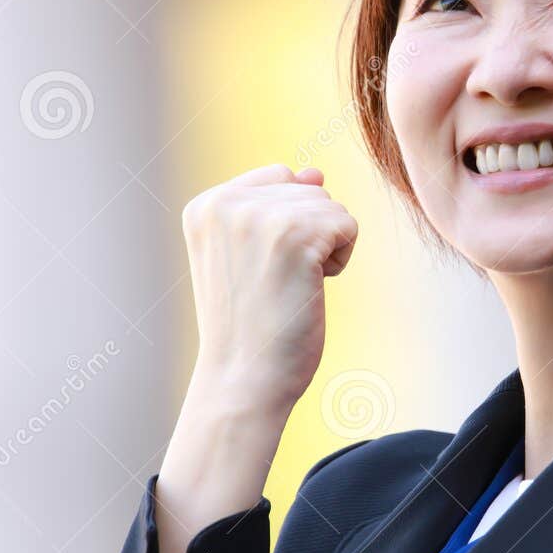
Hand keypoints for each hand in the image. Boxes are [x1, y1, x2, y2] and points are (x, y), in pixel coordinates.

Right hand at [180, 163, 358, 412]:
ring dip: (326, 246)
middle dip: (309, 232)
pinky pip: (347, 225)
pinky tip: (312, 287)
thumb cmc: (249, 325)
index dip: (287, 222)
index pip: (278, 176)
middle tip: (276, 281)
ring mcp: (261, 217)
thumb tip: (315, 172)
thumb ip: (275, 207)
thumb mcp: (248, 255)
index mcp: (205, 205)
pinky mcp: (297, 236)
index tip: (261, 267)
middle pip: (308, 188)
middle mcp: (227, 203)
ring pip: (331, 205)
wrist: (243, 380)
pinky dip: (341, 258)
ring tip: (290, 285)